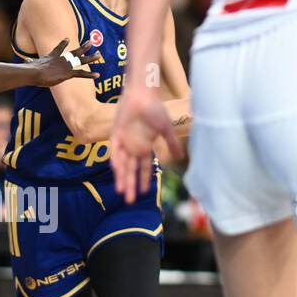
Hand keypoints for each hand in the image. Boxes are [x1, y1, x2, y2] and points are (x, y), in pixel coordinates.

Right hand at [32, 39, 97, 86]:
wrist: (35, 72)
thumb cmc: (30, 71)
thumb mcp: (29, 66)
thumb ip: (28, 65)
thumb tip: (22, 64)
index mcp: (52, 57)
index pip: (59, 48)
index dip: (63, 43)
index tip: (67, 38)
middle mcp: (61, 59)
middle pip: (75, 51)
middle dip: (84, 47)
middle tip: (91, 42)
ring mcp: (66, 65)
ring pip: (82, 60)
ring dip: (91, 57)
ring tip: (99, 54)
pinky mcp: (68, 73)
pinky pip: (82, 73)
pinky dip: (90, 74)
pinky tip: (98, 75)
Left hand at [111, 86, 181, 202]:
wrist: (142, 94)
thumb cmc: (154, 109)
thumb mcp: (166, 129)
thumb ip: (172, 143)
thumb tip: (181, 157)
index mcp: (145, 146)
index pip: (144, 168)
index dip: (144, 180)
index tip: (144, 193)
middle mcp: (133, 147)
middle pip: (131, 170)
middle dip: (131, 185)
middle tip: (130, 201)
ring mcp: (124, 141)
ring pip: (122, 164)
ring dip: (121, 177)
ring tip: (121, 192)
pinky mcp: (116, 133)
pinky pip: (115, 149)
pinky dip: (116, 159)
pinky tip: (116, 170)